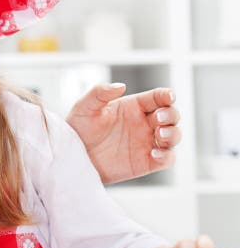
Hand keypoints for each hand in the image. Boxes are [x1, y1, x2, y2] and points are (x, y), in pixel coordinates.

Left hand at [66, 84, 180, 184]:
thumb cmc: (78, 129)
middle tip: (158, 118)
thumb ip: (99, 92)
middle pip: (171, 115)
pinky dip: (167, 156)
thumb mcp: (84, 107)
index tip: (168, 96)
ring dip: (173, 134)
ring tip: (160, 135)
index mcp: (133, 106)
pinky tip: (155, 154)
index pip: (157, 97)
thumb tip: (120, 85)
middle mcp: (143, 123)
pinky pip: (166, 159)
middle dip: (171, 115)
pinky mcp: (146, 162)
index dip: (167, 95)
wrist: (73, 156)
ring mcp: (146, 142)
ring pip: (174, 136)